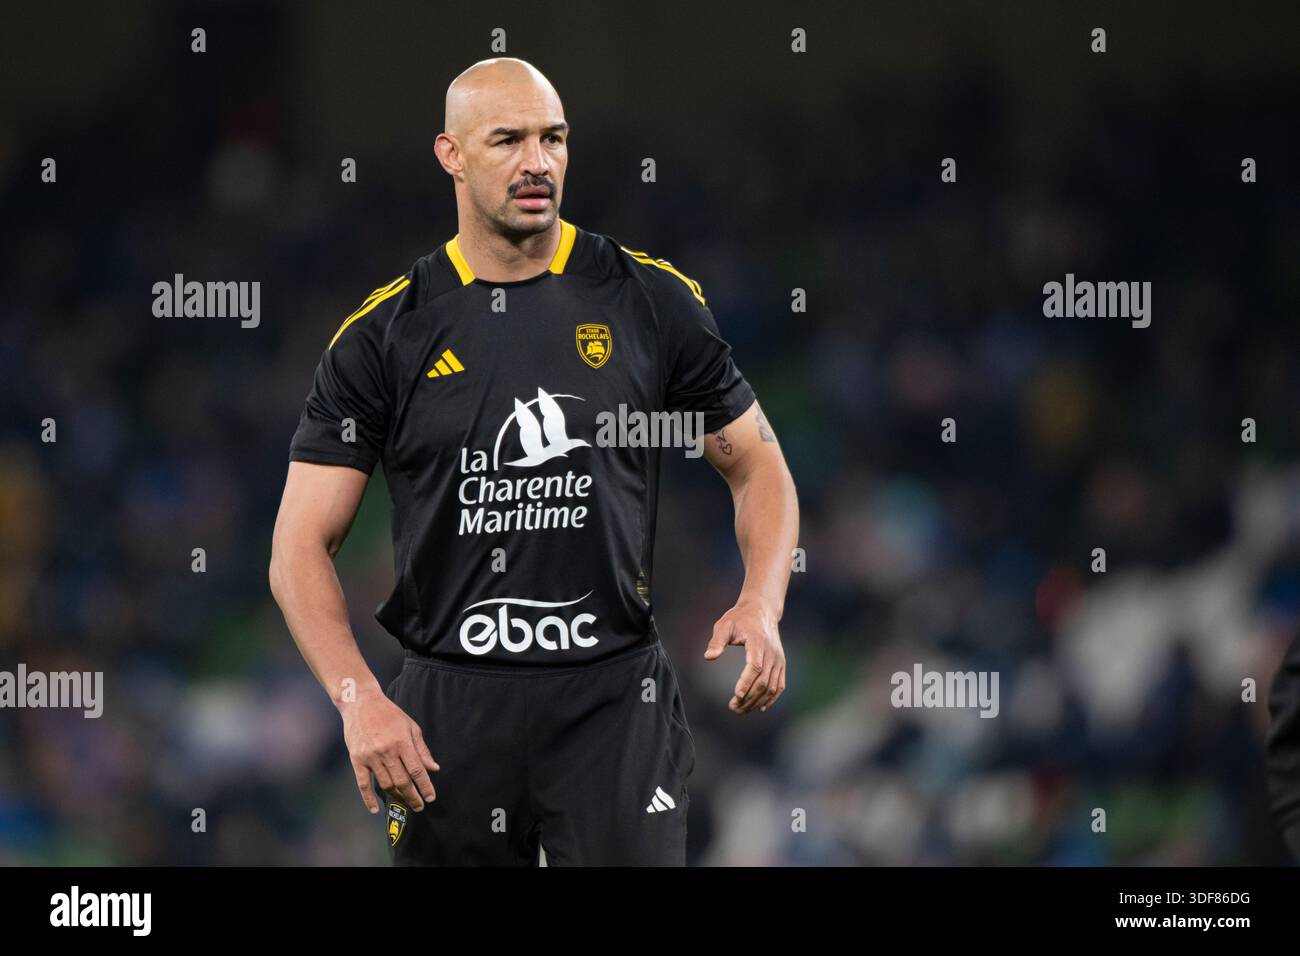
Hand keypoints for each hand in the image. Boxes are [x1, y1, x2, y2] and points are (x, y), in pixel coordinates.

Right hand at [341, 686, 439, 812]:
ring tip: (405, 802)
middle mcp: (386, 751)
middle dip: (413, 797)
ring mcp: (370, 757)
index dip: (425, 786)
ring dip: (397, 797)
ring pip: (386, 784)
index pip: (417, 770)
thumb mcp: (410, 727)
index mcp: (402, 742)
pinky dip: (368, 799)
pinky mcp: (357, 760)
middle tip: (420, 806)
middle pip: (402, 781)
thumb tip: (434, 768)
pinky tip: (375, 810)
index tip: (431, 797)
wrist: (361, 703)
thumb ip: (422, 749)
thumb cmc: (389, 714)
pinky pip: (363, 784)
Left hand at [703, 598, 785, 713]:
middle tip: (733, 707)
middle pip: (763, 681)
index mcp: (758, 642)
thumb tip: (708, 657)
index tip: (736, 695)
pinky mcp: (781, 663)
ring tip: (741, 709)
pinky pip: (779, 685)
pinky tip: (760, 707)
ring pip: (772, 686)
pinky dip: (771, 698)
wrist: (762, 610)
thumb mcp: (724, 625)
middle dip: (749, 697)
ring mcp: (778, 659)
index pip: (755, 666)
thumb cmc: (740, 618)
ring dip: (757, 701)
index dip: (746, 682)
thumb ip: (716, 641)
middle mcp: (771, 652)